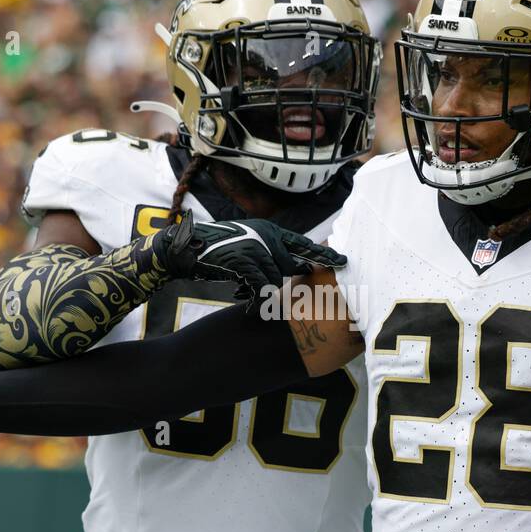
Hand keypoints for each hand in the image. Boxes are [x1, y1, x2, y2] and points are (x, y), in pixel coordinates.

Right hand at [156, 210, 346, 309]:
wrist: (186, 249)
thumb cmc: (216, 252)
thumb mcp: (246, 246)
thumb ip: (268, 255)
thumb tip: (291, 270)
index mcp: (269, 230)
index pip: (303, 244)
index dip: (324, 254)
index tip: (344, 262)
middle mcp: (266, 235)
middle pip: (287, 267)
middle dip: (278, 282)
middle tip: (265, 289)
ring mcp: (256, 247)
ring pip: (274, 279)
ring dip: (259, 291)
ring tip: (243, 294)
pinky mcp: (245, 261)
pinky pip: (262, 287)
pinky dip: (255, 298)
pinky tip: (244, 301)